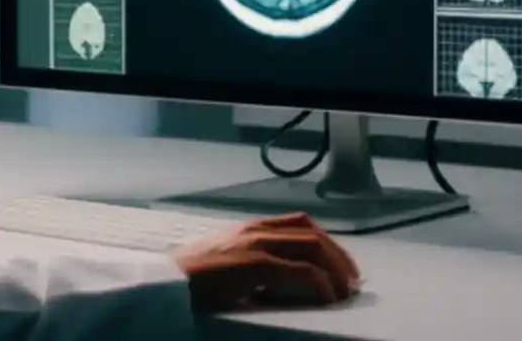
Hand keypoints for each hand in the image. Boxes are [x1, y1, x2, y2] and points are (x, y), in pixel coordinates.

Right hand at [170, 212, 360, 312]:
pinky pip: (302, 272)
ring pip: (314, 248)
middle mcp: (257, 229)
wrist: (168, 283)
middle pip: (314, 234)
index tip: (341, 263)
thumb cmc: (192, 279)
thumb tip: (282, 282)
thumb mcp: (226, 261)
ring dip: (336, 270)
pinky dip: (320, 284)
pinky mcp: (257, 264)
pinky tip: (326, 297)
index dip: (327, 241)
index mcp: (250, 227)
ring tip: (345, 291)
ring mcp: (258, 244)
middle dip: (339, 257)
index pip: (300, 222)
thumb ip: (253, 262)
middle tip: (352, 281)